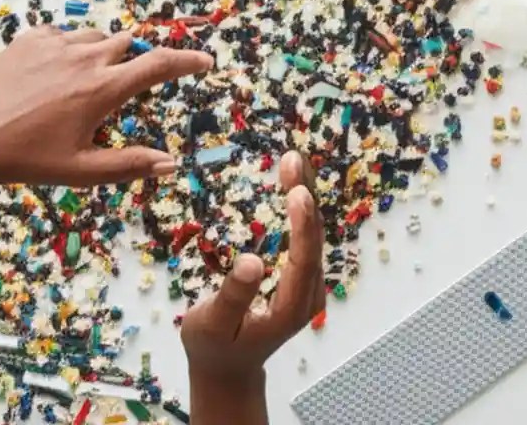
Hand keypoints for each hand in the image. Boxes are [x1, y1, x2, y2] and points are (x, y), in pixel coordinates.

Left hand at [0, 26, 212, 187]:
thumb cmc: (29, 160)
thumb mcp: (83, 170)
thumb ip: (130, 165)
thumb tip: (171, 163)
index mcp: (103, 89)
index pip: (159, 64)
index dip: (187, 61)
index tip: (204, 61)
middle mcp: (84, 58)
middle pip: (128, 45)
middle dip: (136, 60)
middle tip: (125, 85)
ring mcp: (54, 44)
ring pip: (96, 37)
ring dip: (103, 53)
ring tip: (86, 83)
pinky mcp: (29, 38)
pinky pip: (62, 34)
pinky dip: (69, 48)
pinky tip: (56, 73)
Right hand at [179, 151, 325, 423]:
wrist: (228, 368)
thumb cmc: (213, 346)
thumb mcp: (213, 323)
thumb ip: (233, 294)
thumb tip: (251, 259)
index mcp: (288, 308)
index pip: (302, 260)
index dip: (302, 225)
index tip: (297, 192)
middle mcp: (306, 297)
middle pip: (313, 241)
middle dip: (304, 197)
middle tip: (292, 158)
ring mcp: (307, 288)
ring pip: (313, 237)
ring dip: (304, 197)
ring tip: (293, 161)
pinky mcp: (300, 280)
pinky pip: (305, 240)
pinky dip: (300, 210)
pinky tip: (293, 186)